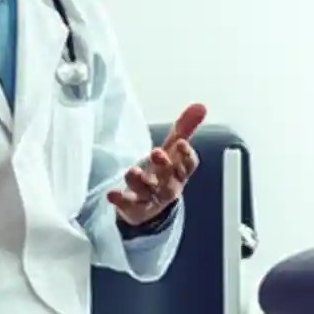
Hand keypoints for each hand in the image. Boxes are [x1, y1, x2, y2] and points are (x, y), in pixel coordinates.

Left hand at [107, 103, 206, 225]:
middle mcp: (168, 185)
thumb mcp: (173, 149)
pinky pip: (129, 205)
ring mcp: (152, 198)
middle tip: (156, 153)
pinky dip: (121, 201)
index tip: (181, 143)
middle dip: (164, 165)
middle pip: (169, 177)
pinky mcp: (135, 208)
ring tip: (131, 172)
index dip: (186, 155)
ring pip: (148, 190)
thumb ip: (185, 128)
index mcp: (180, 172)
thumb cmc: (164, 171)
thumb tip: (201, 105)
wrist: (151, 205)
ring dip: (140, 181)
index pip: (188, 165)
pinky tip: (112, 194)